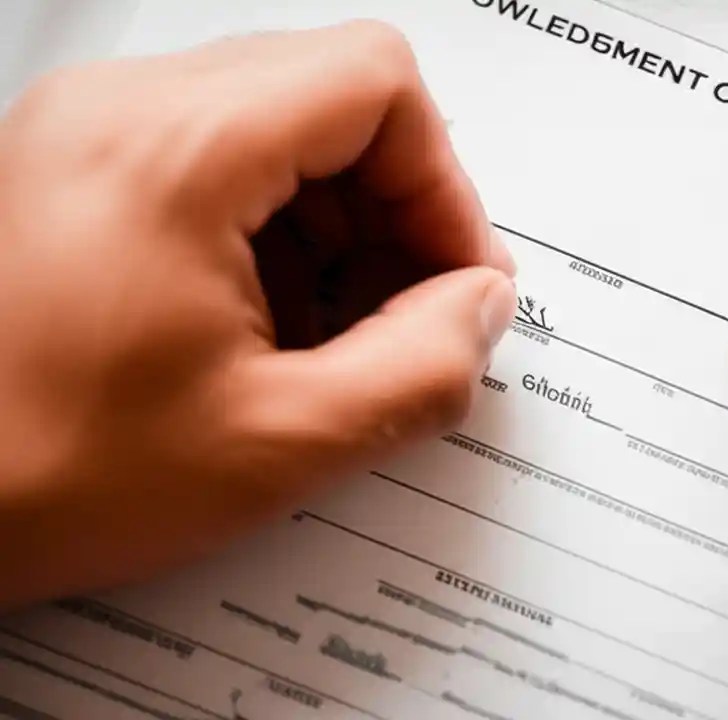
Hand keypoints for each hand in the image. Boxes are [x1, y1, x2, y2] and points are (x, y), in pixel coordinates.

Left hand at [0, 22, 516, 609]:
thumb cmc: (32, 472)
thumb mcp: (273, 443)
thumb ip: (418, 371)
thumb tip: (480, 310)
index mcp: (172, 151)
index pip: (377, 84)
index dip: (444, 186)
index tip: (456, 277)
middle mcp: (121, 113)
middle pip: (331, 96)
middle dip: (396, 209)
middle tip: (410, 312)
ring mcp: (87, 135)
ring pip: (279, 127)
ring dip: (337, 226)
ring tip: (331, 336)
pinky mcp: (72, 171)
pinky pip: (216, 162)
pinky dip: (271, 234)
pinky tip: (264, 329)